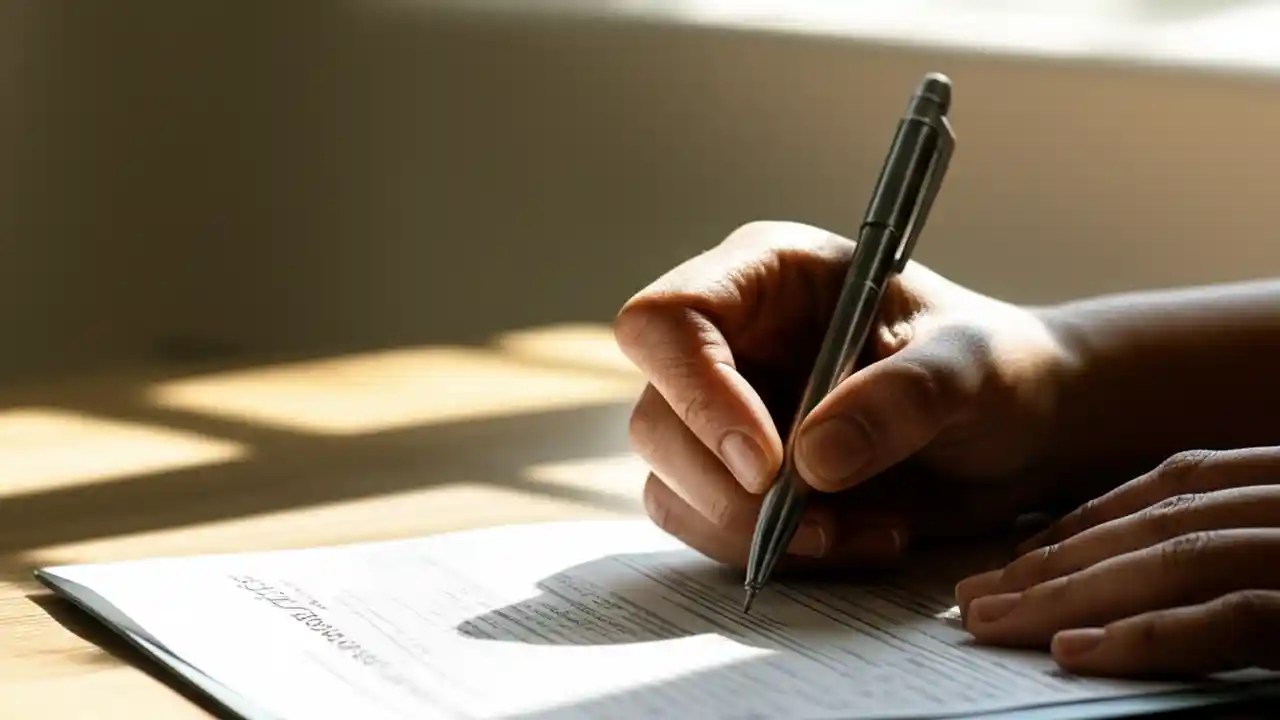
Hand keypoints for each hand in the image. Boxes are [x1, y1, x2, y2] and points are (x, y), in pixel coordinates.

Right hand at [613, 221, 1073, 568]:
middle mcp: (731, 341)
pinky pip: (709, 528)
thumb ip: (903, 399)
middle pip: (656, 418)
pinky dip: (774, 554)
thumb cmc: (1000, 370)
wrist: (1023, 432)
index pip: (667, 321)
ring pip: (671, 484)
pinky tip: (855, 539)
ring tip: (858, 532)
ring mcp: (726, 411)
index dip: (696, 393)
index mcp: (768, 277)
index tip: (769, 465)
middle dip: (728, 490)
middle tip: (821, 521)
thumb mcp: (974, 369)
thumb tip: (811, 462)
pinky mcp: (739, 476)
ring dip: (754, 532)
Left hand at [956, 446, 1279, 677]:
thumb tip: (1128, 578)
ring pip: (1172, 563)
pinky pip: (1231, 616)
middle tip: (971, 598)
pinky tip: (1074, 651)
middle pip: (1155, 526)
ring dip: (1072, 594)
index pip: (1176, 487)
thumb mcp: (1278, 558)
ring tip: (994, 624)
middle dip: (1055, 563)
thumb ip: (1227, 554)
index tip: (1016, 558)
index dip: (1088, 522)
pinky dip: (1148, 634)